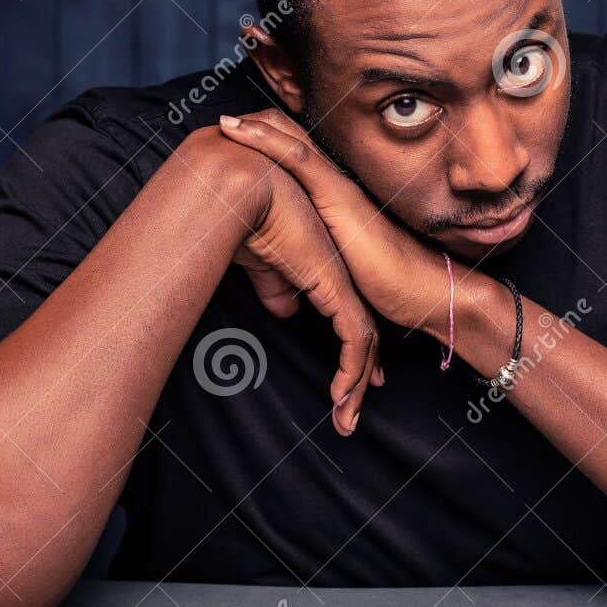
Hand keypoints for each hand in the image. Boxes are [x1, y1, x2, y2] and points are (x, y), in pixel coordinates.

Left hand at [217, 109, 446, 331]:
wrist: (427, 288)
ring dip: (256, 129)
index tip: (239, 141)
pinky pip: (297, 158)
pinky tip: (238, 132)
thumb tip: (289, 279)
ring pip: (291, 144)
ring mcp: (338, 187)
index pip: (300, 162)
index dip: (271, 146)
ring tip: (225, 123)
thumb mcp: (343, 270)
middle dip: (260, 128)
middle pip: (294, 144)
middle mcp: (338, 186)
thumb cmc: (393, 283)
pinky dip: (265, 141)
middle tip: (225, 122)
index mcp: (338, 199)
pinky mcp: (338, 197)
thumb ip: (318, 264)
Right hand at [229, 151, 382, 435]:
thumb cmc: (243, 210)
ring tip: (345, 421)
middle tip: (351, 411)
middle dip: (360, 376)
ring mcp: (343, 280)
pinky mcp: (337, 289)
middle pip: (362, 333)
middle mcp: (339, 273)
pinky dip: (350, 377)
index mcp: (323, 263)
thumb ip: (277, 285)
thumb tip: (285, 309)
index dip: (352, 349)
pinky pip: (354, 344)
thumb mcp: (261, 259)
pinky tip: (340, 401)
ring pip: (364, 345)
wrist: (245, 185)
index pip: (348, 312)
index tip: (348, 379)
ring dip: (354, 387)